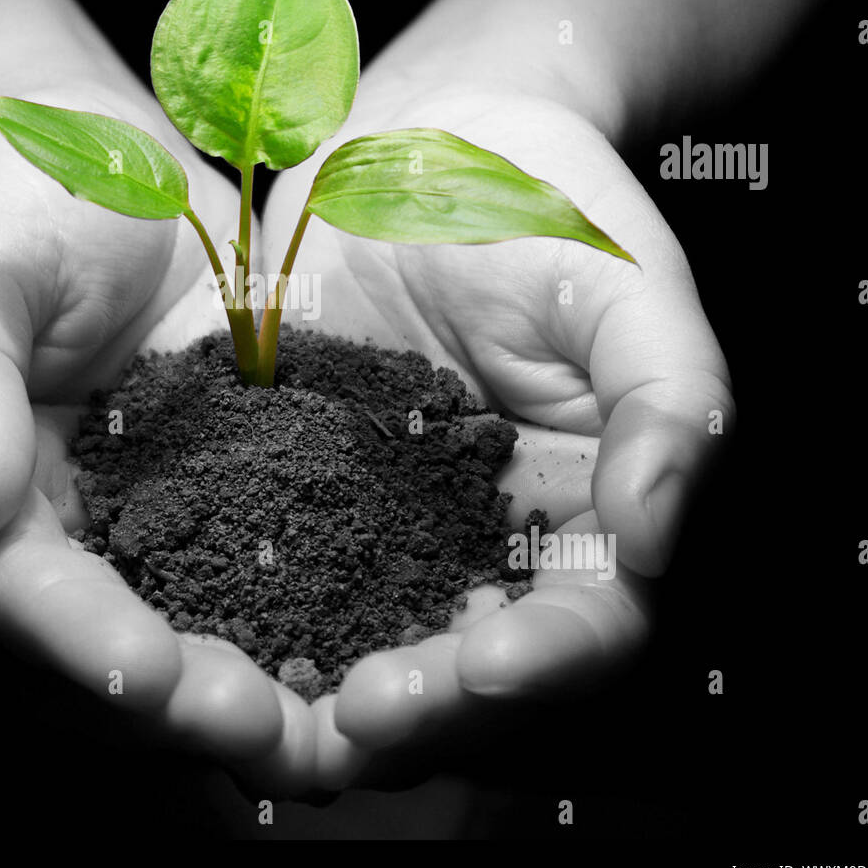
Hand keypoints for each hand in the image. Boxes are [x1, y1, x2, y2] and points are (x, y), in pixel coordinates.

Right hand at [0, 80, 318, 793]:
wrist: (105, 163)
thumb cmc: (19, 199)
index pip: (9, 589)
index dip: (79, 644)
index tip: (156, 681)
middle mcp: (32, 524)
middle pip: (91, 648)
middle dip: (175, 705)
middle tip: (270, 737)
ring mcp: (117, 517)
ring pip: (166, 634)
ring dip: (237, 693)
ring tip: (322, 732)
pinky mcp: (194, 495)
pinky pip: (231, 577)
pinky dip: (280, 626)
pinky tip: (348, 655)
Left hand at [261, 84, 733, 787]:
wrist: (408, 153)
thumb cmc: (536, 202)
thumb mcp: (620, 279)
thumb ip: (666, 395)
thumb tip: (655, 533)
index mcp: (581, 507)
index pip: (586, 623)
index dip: (546, 660)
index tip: (487, 664)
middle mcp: (480, 540)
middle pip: (466, 669)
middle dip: (424, 707)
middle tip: (361, 714)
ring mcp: (382, 528)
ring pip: (364, 644)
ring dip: (322, 695)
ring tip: (279, 705)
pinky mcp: (293, 497)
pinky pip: (271, 577)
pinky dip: (242, 622)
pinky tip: (201, 632)